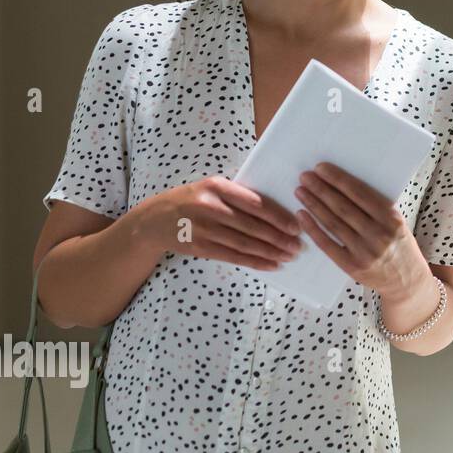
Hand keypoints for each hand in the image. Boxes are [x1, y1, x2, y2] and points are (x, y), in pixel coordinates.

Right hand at [133, 175, 302, 269]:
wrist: (153, 220)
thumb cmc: (191, 200)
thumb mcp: (211, 188)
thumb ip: (237, 195)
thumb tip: (275, 208)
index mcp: (217, 187)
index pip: (255, 203)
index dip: (278, 216)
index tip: (296, 225)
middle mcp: (211, 207)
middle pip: (253, 225)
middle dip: (280, 237)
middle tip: (298, 245)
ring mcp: (204, 229)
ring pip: (245, 243)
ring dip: (271, 252)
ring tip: (289, 256)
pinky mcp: (200, 247)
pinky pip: (233, 257)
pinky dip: (255, 262)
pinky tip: (271, 265)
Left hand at [293, 162, 427, 298]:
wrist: (406, 281)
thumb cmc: (400, 246)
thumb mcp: (397, 223)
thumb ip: (377, 209)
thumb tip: (344, 186)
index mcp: (392, 219)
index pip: (360, 194)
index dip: (339, 180)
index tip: (321, 169)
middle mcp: (378, 235)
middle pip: (343, 207)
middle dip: (321, 190)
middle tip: (305, 177)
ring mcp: (364, 252)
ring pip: (333, 223)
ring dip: (314, 205)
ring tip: (300, 192)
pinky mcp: (352, 266)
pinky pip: (327, 244)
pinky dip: (313, 228)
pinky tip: (302, 215)